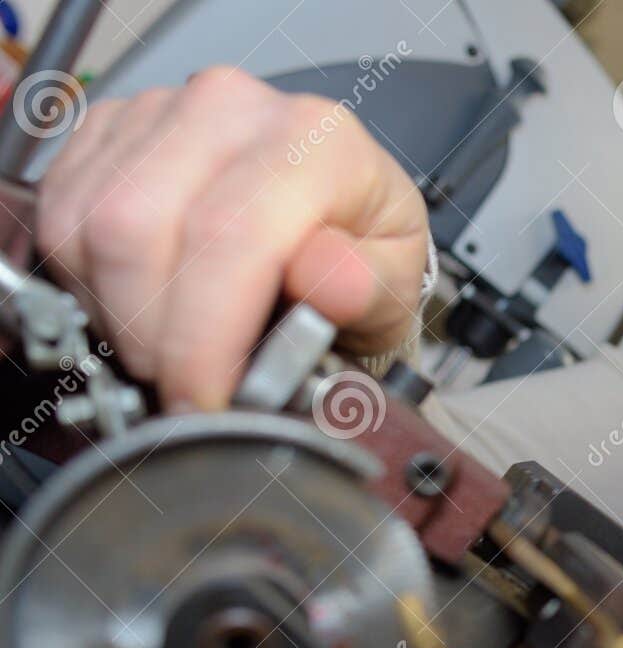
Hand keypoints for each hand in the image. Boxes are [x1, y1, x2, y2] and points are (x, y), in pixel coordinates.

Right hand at [35, 67, 429, 410]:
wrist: (340, 214)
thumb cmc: (365, 253)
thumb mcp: (394, 287)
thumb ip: (369, 289)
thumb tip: (331, 279)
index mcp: (314, 141)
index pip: (231, 237)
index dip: (202, 337)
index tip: (202, 399)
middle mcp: (233, 108)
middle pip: (138, 228)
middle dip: (150, 334)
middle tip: (182, 388)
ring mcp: (164, 111)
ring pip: (88, 223)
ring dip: (115, 313)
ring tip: (166, 350)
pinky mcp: (112, 127)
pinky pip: (61, 211)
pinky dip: (87, 281)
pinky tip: (137, 309)